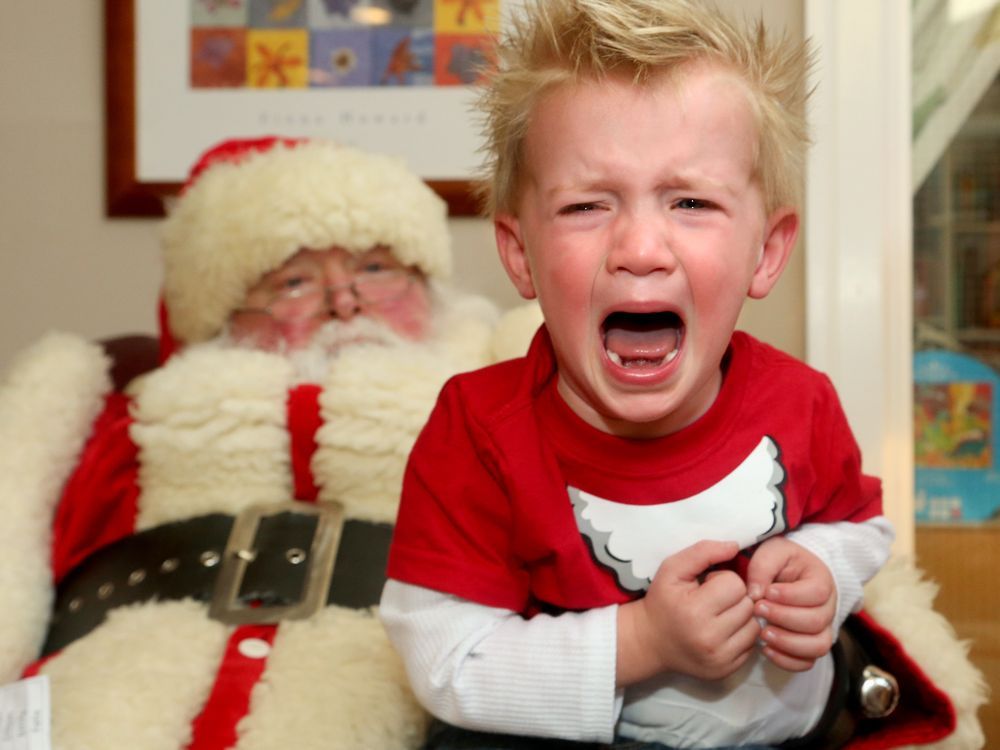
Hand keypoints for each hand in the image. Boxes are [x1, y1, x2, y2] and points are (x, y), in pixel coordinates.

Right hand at [617, 540, 758, 684]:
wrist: (649, 642)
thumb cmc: (662, 601)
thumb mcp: (672, 569)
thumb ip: (703, 552)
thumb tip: (735, 546)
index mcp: (695, 611)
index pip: (735, 584)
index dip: (722, 580)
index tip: (705, 586)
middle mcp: (709, 638)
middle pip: (748, 605)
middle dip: (733, 598)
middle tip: (713, 601)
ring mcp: (720, 659)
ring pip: (754, 626)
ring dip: (741, 617)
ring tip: (720, 615)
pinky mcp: (727, 671)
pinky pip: (751, 646)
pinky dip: (740, 635)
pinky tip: (723, 631)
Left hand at [746, 536, 835, 671]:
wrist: (791, 574)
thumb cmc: (783, 562)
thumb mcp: (773, 552)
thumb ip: (763, 567)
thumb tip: (755, 593)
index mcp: (822, 581)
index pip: (817, 593)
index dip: (791, 595)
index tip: (767, 592)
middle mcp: (828, 608)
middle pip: (816, 622)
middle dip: (784, 618)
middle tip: (759, 610)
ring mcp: (822, 630)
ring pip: (817, 646)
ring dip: (788, 643)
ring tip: (763, 633)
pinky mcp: (810, 646)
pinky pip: (807, 662)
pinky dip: (788, 661)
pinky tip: (766, 649)